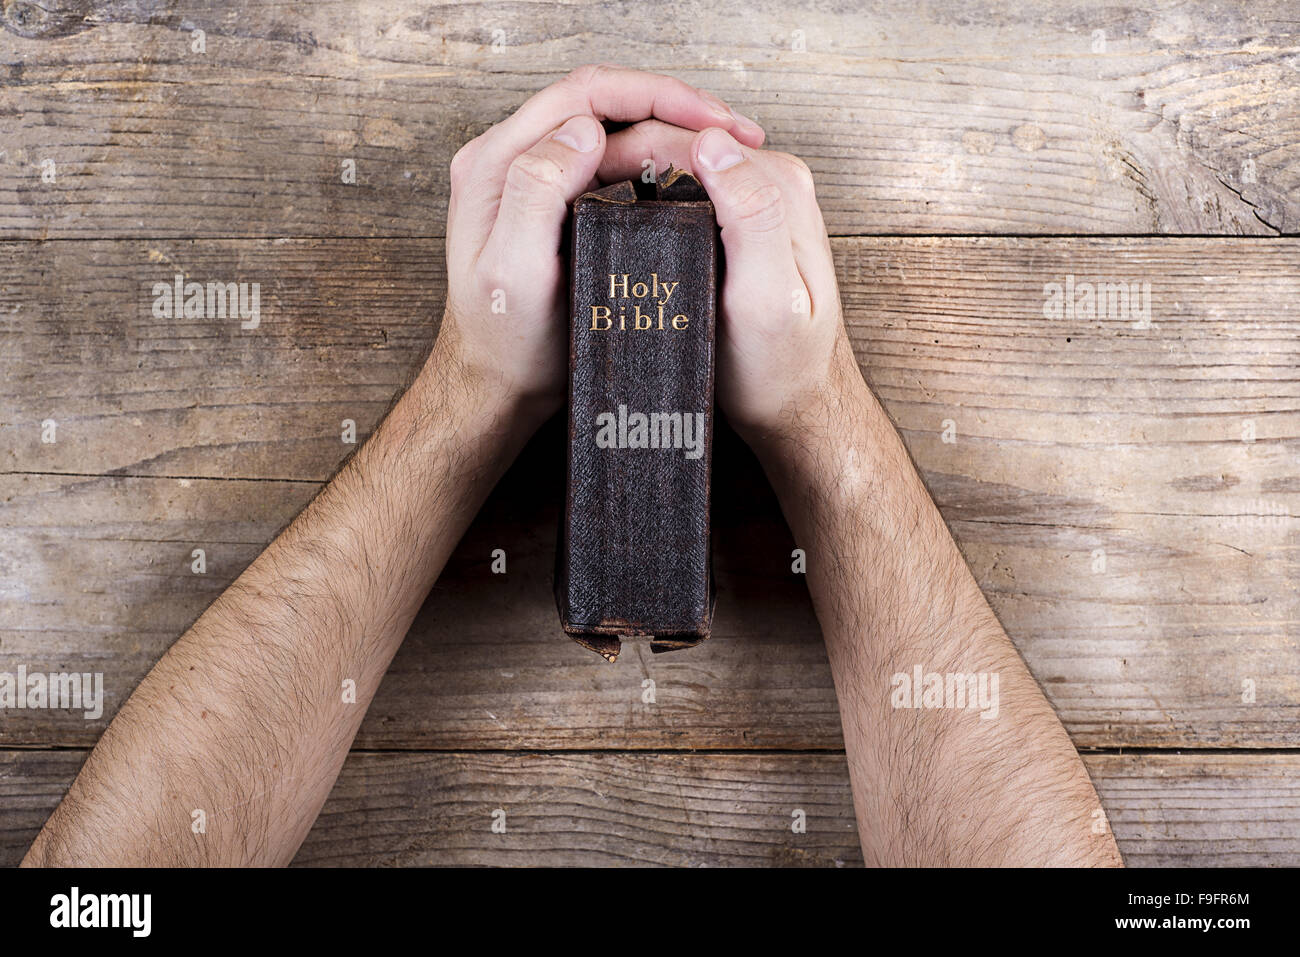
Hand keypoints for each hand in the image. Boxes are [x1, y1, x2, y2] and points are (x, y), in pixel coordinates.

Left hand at [434, 65, 764, 424]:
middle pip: (603, 101)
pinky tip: (695, 175)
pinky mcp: (555, 201)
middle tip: (738, 132)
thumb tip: (585, 131)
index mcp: (496, 162)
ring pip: (612, 128)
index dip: (656, 96)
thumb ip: (535, 192)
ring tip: (728, 149)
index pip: (585, 94)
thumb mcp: (512, 272)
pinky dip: (657, 159)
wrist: (497, 385)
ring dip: (671, 129)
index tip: (713, 119)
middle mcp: (511, 158)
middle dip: (675, 107)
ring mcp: (534, 177)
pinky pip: (612, 161)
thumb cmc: (505, 342)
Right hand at [599, 121, 863, 451]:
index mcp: (778, 183)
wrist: (795, 403)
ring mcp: (753, 199)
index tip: (575, 180)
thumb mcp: (767, 296)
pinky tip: (616, 229)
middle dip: (618, 157)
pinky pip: (682, 192)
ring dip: (627, 176)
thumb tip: (712, 143)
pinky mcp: (739, 223)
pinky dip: (644, 200)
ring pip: (675, 163)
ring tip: (582, 211)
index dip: (624, 150)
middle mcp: (768, 179)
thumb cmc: (780, 365)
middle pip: (677, 141)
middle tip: (566, 198)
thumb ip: (753, 215)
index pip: (685, 136)